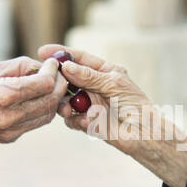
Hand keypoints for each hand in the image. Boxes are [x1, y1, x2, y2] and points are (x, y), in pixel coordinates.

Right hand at [0, 56, 67, 144]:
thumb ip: (23, 66)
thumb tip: (46, 67)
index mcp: (1, 96)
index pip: (43, 85)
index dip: (53, 72)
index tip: (53, 65)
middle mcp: (8, 117)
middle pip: (50, 102)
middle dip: (59, 86)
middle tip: (58, 75)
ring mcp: (9, 131)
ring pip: (46, 115)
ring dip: (54, 100)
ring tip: (50, 86)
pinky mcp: (10, 138)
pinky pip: (35, 124)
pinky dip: (42, 110)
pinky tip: (38, 99)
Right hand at [36, 44, 153, 148]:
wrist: (143, 134)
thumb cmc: (136, 106)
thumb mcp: (113, 84)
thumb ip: (89, 76)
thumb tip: (66, 66)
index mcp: (103, 72)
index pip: (79, 58)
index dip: (61, 54)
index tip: (42, 51)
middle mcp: (94, 86)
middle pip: (67, 78)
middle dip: (57, 81)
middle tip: (49, 84)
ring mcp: (89, 104)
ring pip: (64, 100)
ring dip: (63, 103)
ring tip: (68, 109)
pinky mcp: (86, 122)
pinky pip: (71, 119)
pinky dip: (75, 120)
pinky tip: (87, 122)